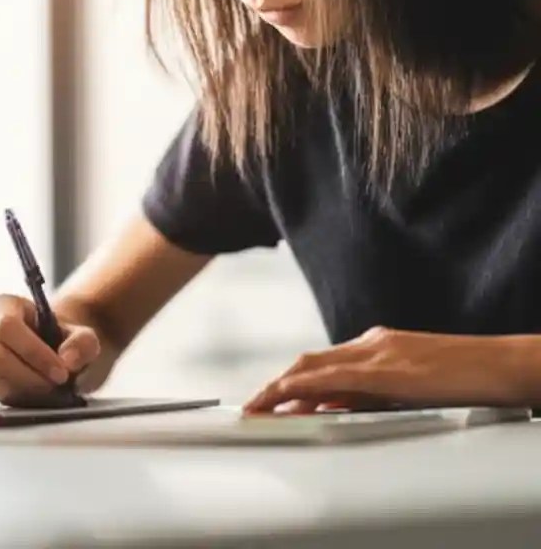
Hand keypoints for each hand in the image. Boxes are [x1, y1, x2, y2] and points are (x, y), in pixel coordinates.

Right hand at [0, 294, 100, 406]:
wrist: (55, 353)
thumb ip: (83, 344)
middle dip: (30, 377)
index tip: (61, 372)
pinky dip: (22, 401)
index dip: (33, 352)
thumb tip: (68, 360)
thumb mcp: (84, 336)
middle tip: (58, 386)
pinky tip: (40, 395)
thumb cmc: (64, 340)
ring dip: (28, 392)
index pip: (7, 327)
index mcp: (3, 305)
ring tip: (53, 390)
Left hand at [243, 326, 526, 413]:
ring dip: (281, 389)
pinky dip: (305, 387)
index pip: (321, 363)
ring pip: (314, 368)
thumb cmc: (466, 379)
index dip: (289, 381)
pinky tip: (286, 396)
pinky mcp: (390, 369)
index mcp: (377, 346)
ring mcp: (380, 353)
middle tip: (252, 408)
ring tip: (257, 409)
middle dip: (276, 386)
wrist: (504, 364)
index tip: (267, 399)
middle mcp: (372, 344)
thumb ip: (375, 394)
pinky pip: (336, 377)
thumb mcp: (410, 386)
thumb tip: (338, 411)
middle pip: (309, 363)